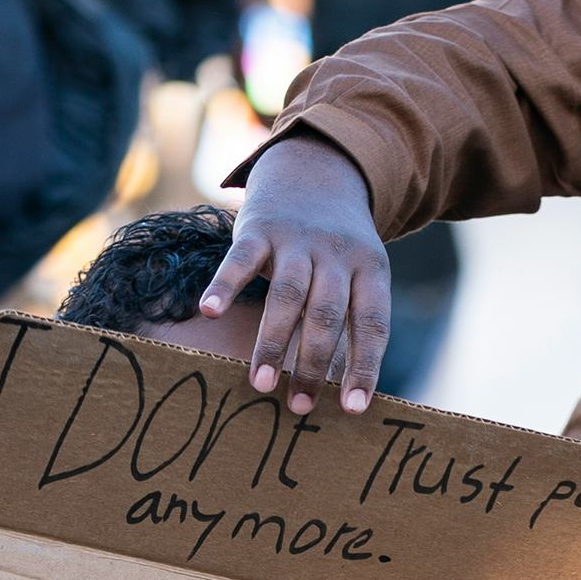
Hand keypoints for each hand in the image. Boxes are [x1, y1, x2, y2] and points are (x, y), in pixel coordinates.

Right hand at [198, 130, 389, 413]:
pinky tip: (209, 311)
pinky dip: (225, 284)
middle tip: (297, 406)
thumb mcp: (358, 275)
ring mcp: (298, 239)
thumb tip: (340, 395)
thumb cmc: (336, 249)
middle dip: (311, 365)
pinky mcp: (260, 227)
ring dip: (273, 342)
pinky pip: (241, 258)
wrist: (316, 171)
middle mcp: (337, 253)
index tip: (352, 409)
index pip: (371, 324)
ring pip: (287, 295)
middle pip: (326, 315)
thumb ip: (349, 324)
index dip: (363, 367)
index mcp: (371, 269)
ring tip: (259, 384)